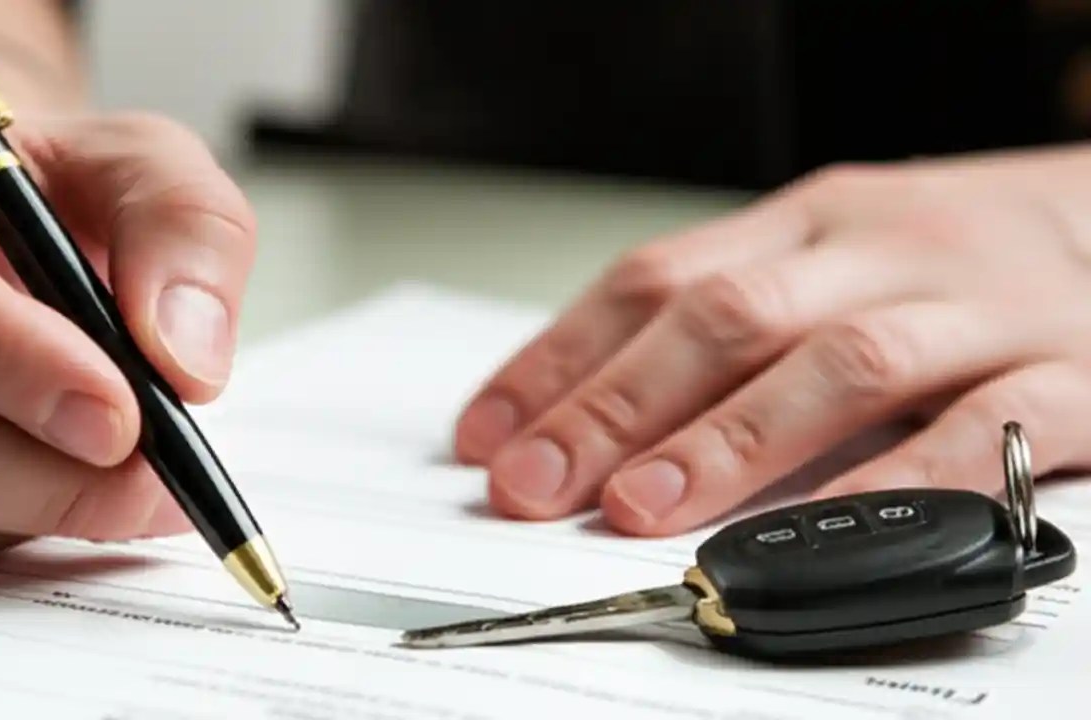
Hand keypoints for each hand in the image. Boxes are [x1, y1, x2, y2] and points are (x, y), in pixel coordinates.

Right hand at [0, 93, 254, 567]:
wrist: (6, 228)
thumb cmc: (58, 188)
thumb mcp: (144, 165)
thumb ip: (182, 226)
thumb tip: (185, 361)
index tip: (119, 413)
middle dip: (40, 475)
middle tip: (159, 481)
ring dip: (44, 510)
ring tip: (147, 477)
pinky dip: (21, 530)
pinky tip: (87, 484)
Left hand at [455, 148, 1090, 535]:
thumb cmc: (943, 265)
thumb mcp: (823, 265)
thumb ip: (721, 329)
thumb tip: (583, 412)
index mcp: (805, 222)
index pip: (654, 279)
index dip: (562, 358)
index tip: (489, 433)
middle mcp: (878, 251)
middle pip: (726, 317)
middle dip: (617, 405)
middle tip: (536, 481)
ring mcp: (973, 308)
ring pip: (840, 364)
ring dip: (728, 441)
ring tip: (641, 506)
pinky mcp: (1069, 374)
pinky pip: (983, 430)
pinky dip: (895, 484)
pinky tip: (819, 530)